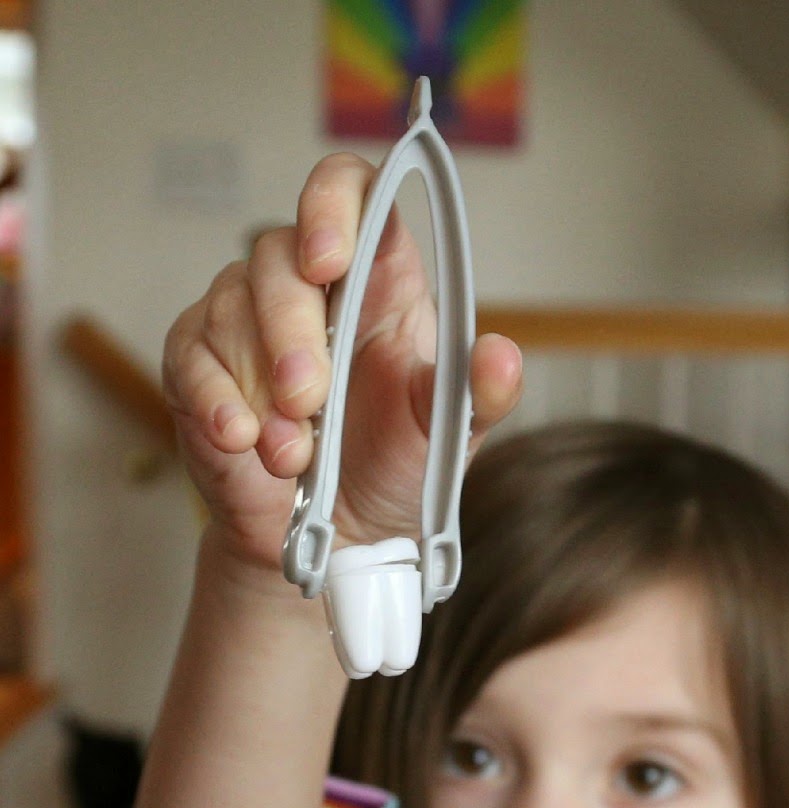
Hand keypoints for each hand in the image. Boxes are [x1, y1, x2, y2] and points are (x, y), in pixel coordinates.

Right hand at [162, 152, 522, 581]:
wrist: (339, 537)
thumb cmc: (393, 467)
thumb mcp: (448, 437)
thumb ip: (479, 396)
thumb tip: (501, 357)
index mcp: (379, 280)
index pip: (351, 192)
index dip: (331, 205)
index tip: (327, 258)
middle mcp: (308, 286)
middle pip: (279, 258)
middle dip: (292, 333)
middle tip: (308, 400)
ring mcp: (246, 319)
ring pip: (230, 307)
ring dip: (258, 385)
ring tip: (292, 454)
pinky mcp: (199, 362)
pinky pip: (190, 356)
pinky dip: (215, 400)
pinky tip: (240, 439)